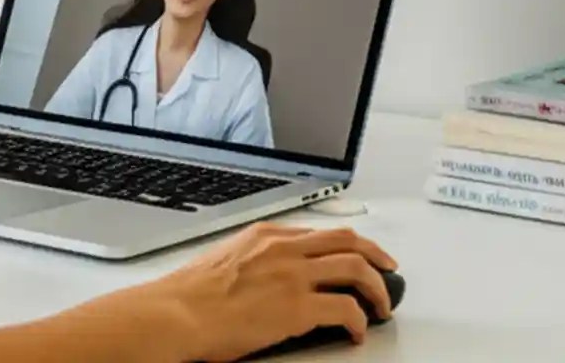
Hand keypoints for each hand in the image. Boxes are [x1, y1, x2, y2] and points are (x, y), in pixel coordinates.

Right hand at [153, 221, 398, 361]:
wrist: (176, 313)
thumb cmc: (190, 294)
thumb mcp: (225, 259)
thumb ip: (255, 259)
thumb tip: (270, 275)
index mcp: (266, 235)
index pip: (320, 232)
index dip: (347, 245)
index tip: (357, 256)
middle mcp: (285, 249)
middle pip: (349, 240)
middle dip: (376, 255)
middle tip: (388, 270)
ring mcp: (293, 277)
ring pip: (357, 269)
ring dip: (377, 287)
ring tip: (381, 305)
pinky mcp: (297, 308)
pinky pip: (345, 310)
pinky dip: (358, 321)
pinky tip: (355, 332)